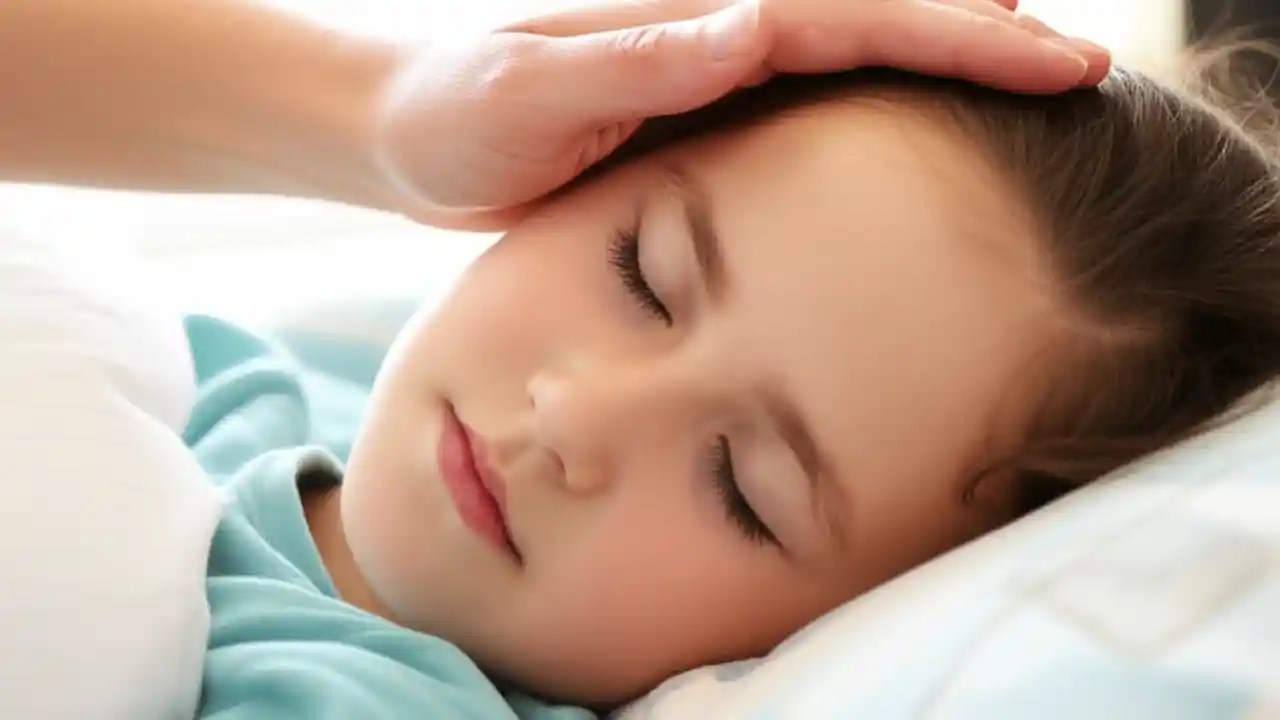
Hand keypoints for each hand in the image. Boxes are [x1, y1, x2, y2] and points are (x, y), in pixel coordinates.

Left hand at [372, 0, 1109, 230]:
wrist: (396, 128)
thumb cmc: (448, 116)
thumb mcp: (525, 93)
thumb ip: (635, 61)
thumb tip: (754, 24)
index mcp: (692, 17)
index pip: (852, 15)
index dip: (958, 34)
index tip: (1054, 56)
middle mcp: (713, 27)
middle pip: (875, 16)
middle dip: (979, 35)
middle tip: (1082, 66)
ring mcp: (707, 64)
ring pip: (851, 47)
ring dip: (940, 57)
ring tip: (1029, 75)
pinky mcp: (692, 105)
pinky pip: (803, 93)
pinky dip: (869, 93)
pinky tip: (905, 117)